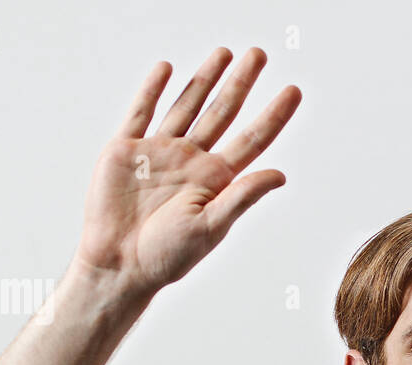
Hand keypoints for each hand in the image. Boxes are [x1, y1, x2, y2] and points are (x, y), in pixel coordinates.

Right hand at [72, 47, 300, 296]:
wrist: (118, 264)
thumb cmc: (166, 256)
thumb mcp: (210, 227)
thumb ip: (242, 196)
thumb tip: (280, 174)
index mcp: (216, 181)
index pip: (252, 140)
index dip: (273, 115)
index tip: (294, 90)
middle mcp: (191, 162)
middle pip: (223, 113)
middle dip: (241, 83)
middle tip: (259, 54)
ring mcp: (159, 153)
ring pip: (187, 105)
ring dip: (205, 79)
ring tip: (224, 52)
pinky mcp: (126, 150)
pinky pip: (142, 112)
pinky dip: (152, 90)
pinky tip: (167, 69)